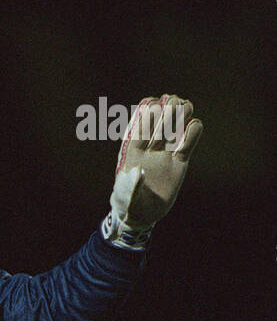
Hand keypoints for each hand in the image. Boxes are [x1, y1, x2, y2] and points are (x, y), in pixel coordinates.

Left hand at [103, 94, 202, 248]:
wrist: (142, 216)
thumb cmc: (128, 205)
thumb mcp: (126, 198)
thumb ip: (131, 185)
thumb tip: (139, 171)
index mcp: (133, 151)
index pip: (141, 126)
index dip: (148, 114)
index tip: (155, 106)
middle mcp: (150, 148)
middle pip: (160, 121)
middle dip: (167, 110)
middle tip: (174, 104)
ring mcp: (165, 153)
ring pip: (175, 127)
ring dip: (182, 114)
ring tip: (187, 108)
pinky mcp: (179, 161)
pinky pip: (188, 143)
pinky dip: (193, 132)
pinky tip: (194, 128)